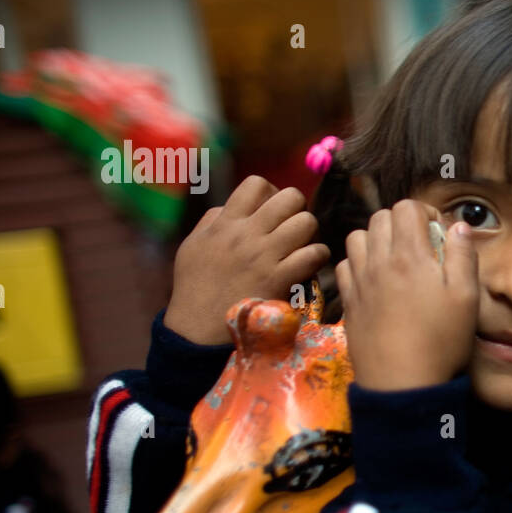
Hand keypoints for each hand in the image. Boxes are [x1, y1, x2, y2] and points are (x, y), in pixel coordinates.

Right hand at [163, 176, 330, 344]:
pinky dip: (318, 257)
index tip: (270, 210)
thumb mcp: (193, 245)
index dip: (271, 192)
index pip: (257, 184)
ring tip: (300, 245)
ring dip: (310, 233)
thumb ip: (213, 220)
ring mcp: (265, 256)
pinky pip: (315, 254)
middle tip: (291, 226)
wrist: (197, 328)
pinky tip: (308, 265)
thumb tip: (234, 206)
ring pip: (307, 222)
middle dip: (297, 208)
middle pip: (290, 197)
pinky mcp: (280, 279)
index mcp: (225, 223)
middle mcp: (247, 234)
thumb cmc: (195, 286)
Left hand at [336, 199, 479, 391]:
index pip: (406, 208)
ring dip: (376, 239)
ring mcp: (359, 282)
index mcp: (410, 256)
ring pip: (357, 237)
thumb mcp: (467, 298)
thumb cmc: (441, 342)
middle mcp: (379, 262)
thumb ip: (464, 256)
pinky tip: (375, 279)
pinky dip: (358, 263)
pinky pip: (344, 266)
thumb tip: (458, 227)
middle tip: (419, 246)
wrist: (403, 384)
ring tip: (394, 259)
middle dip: (401, 223)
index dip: (425, 213)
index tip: (438, 234)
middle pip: (380, 217)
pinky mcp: (348, 302)